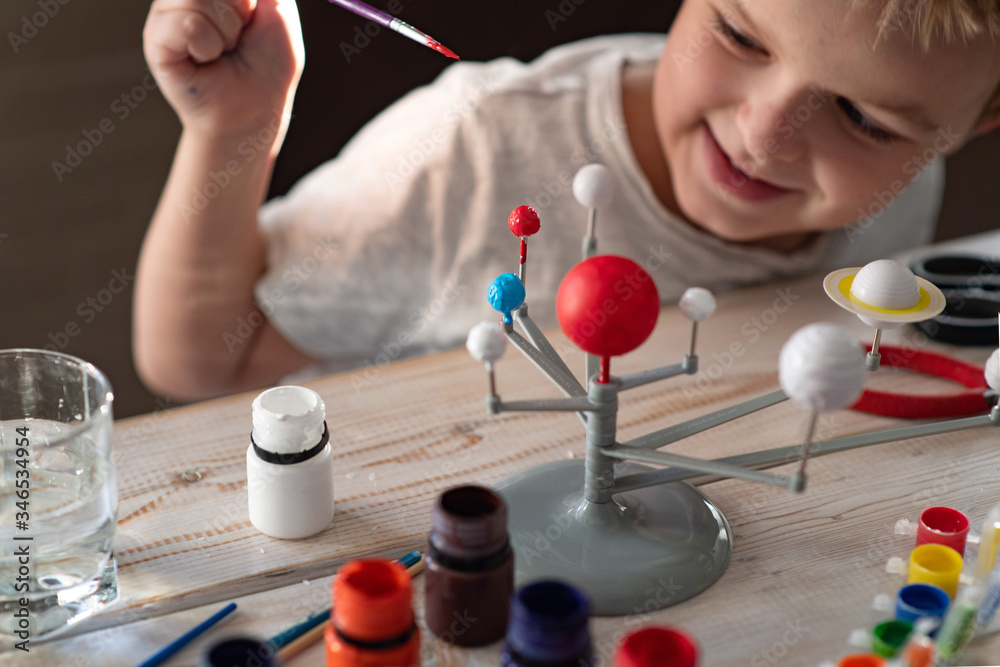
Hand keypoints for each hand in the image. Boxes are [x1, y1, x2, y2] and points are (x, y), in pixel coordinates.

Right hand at [143, 0, 303, 139]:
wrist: (256, 110)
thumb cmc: (267, 64)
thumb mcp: (278, 9)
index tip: (251, 12)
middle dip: (241, 6)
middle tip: (241, 33)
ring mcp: (166, 13)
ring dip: (228, 29)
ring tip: (225, 49)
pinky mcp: (156, 39)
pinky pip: (187, 22)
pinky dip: (209, 44)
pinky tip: (208, 59)